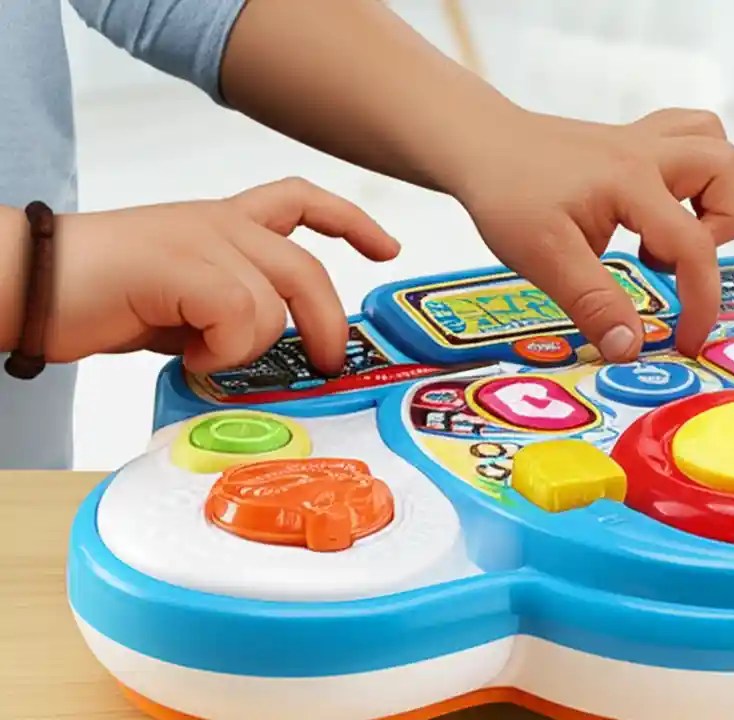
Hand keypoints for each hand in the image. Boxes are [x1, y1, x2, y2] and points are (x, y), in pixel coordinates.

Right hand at [44, 178, 398, 373]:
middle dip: (327, 324)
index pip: (301, 200)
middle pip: (307, 270)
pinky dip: (222, 350)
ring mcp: (201, 240)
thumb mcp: (182, 302)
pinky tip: (189, 355)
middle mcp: (219, 223)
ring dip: (246, 347)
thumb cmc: (96, 296)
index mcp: (222, 223)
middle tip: (325, 363)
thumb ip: (229, 311)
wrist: (26, 284)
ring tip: (202, 355)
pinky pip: (240, 316)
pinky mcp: (181, 266)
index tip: (387, 248)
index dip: (352, 221)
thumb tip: (267, 349)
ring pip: (273, 303)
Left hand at [449, 108, 733, 360]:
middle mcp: (646, 153)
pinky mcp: (636, 143)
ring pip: (714, 145)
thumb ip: (593, 303)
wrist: (478, 145)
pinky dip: (693, 175)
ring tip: (673, 234)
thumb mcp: (543, 258)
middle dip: (723, 227)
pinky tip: (660, 210)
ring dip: (714, 194)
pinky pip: (691, 140)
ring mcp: (642, 142)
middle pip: (725, 169)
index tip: (687, 340)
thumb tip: (630, 348)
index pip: (693, 244)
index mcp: (630, 182)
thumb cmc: (506, 195)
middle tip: (675, 262)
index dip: (701, 301)